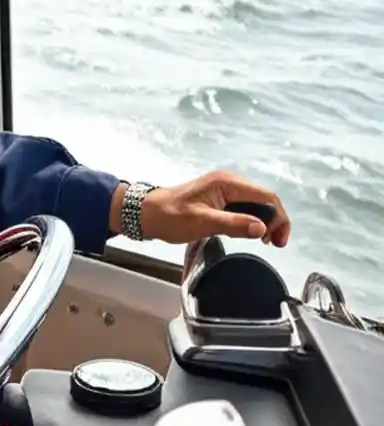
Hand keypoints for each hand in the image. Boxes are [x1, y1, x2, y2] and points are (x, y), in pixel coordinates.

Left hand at [109, 170, 291, 245]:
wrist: (146, 214)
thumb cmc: (169, 216)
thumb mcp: (202, 222)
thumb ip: (233, 224)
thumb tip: (262, 228)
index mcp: (227, 183)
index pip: (267, 197)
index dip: (279, 218)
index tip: (279, 240)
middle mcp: (229, 182)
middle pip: (265, 199)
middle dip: (275, 220)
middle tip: (275, 243)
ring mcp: (224, 189)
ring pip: (256, 204)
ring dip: (264, 221)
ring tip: (265, 240)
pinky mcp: (219, 198)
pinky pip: (243, 207)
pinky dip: (251, 220)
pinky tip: (250, 232)